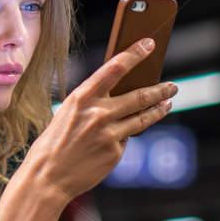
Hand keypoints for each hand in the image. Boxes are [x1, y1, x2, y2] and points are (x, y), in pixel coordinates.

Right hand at [27, 37, 176, 203]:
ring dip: (158, 109)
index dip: (135, 54)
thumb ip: (93, 103)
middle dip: (160, 89)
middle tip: (172, 86)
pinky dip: (126, 135)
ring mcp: (109, 134)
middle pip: (139, 96)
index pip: (115, 68)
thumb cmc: (54, 142)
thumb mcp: (68, 113)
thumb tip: (121, 94)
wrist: (47, 176)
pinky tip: (121, 136)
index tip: (149, 44)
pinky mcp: (115, 152)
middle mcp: (98, 113)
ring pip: (142, 118)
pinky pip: (127, 139)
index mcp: (82, 97)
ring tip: (167, 103)